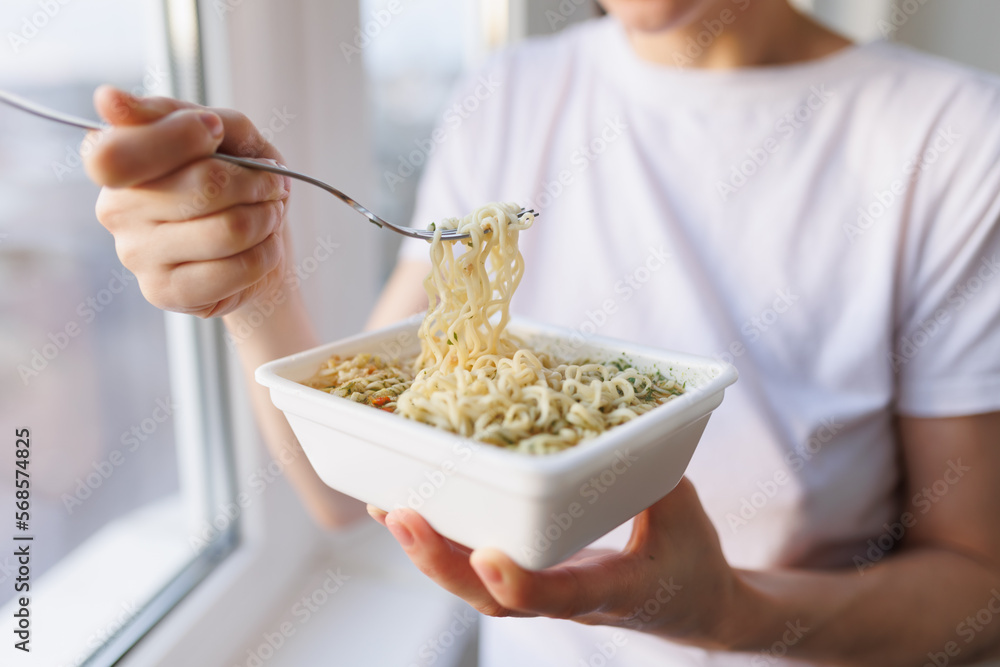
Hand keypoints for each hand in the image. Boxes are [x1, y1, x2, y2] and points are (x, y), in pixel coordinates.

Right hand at [84, 85, 292, 318]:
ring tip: (269, 216)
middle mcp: (115, 210)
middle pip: (204, 186)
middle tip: (273, 184)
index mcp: (115, 160)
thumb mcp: (225, 134)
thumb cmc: (237, 182)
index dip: (180, 137)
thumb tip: (108, 100)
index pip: (121, 151)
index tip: (215, 132)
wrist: (260, 245)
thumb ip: (179, 113)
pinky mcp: (166, 293)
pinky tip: (262, 248)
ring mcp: (137, 256)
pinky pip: (237, 270)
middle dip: (257, 182)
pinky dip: (267, 254)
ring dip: (267, 219)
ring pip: (229, 231)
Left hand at [368, 478, 743, 646]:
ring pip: (476, 587)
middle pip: (494, 598)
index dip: (527, 583)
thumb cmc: (690, 559)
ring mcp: (545, 594)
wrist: (691, 607)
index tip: (491, 559)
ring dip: (428, 550)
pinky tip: (405, 507)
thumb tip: (612, 420)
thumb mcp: (685, 513)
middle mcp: (569, 600)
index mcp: (617, 589)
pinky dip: (440, 540)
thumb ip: (649, 473)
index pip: (568, 594)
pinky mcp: (531, 576)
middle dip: (443, 561)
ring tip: (386, 505)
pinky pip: (478, 568)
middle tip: (401, 515)